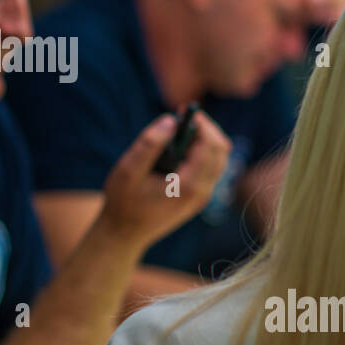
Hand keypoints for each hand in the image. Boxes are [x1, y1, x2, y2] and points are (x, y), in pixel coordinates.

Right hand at [101, 110, 231, 250]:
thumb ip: (149, 144)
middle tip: (181, 118)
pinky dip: (200, 153)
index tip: (183, 110)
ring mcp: (202, 198)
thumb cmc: (122, 202)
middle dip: (205, 129)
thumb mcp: (129, 170)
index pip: (211, 146)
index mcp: (189, 186)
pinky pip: (210, 169)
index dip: (201, 123)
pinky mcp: (197, 199)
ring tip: (176, 134)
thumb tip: (170, 120)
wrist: (123, 234)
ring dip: (203, 141)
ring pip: (219, 160)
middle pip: (221, 150)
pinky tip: (176, 151)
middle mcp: (202, 193)